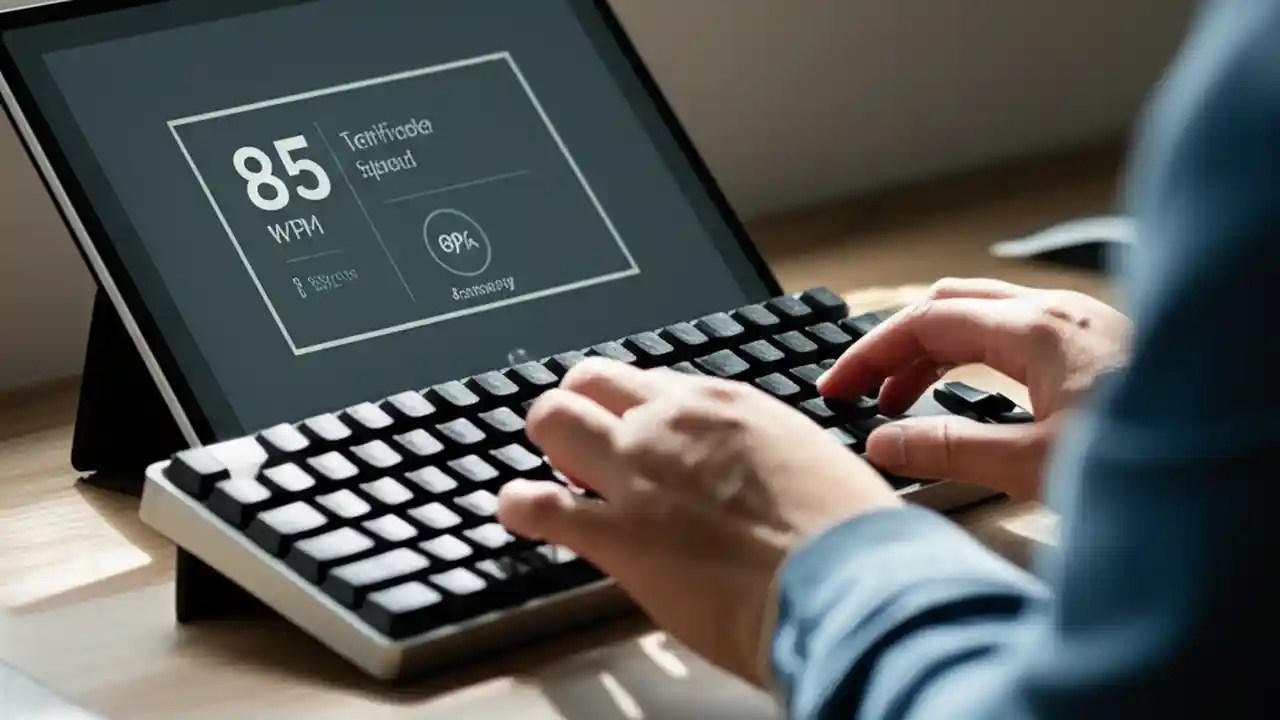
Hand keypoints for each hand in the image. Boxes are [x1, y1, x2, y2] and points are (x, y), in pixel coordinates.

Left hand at [496, 358, 900, 685]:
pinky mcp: (616, 534)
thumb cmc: (847, 531)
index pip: (652, 382)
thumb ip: (762, 453)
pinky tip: (519, 512)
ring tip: (552, 471)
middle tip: (585, 444)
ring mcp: (637, 473)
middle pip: (590, 381)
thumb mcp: (808, 459)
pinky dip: (519, 506)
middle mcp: (672, 424)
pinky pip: (537, 504)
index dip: (636, 409)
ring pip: (552, 421)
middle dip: (580, 407)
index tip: (637, 431)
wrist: (848, 581)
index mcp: (724, 404)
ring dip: (548, 443)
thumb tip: (750, 471)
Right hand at [819, 277, 1129, 499]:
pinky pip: (1014, 330)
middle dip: (896, 345)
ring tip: (905, 399)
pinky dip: (973, 354)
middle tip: (864, 390)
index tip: (837, 386)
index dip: (869, 353)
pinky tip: (973, 393)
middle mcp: (1055, 314)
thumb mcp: (1033, 462)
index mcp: (1033, 330)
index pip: (923, 321)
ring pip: (982, 315)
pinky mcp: (1099, 344)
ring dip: (934, 350)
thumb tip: (884, 441)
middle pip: (948, 305)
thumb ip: (949, 450)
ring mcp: (1081, 324)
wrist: (1232, 440)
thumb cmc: (1147, 453)